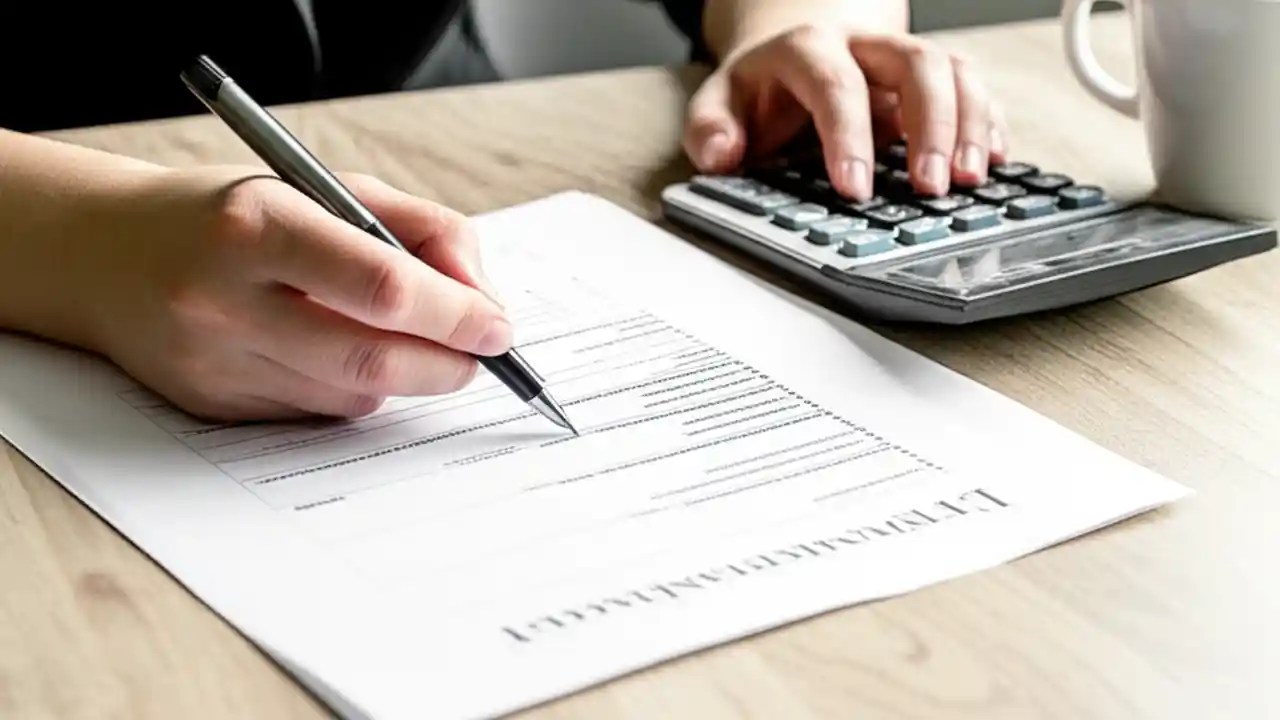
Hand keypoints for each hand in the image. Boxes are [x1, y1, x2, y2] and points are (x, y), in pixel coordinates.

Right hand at [84, 166, 507, 421]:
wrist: (104, 252)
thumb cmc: (231, 211)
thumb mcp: (323, 185)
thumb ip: (417, 229)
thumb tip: (481, 297)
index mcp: (257, 223)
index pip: (382, 285)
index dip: (456, 314)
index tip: (497, 326)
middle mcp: (226, 298)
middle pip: (373, 357)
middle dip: (448, 363)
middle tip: (479, 355)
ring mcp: (214, 361)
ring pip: (352, 393)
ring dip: (403, 374)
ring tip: (402, 338)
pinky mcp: (212, 404)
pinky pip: (317, 411)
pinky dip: (353, 387)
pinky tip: (334, 351)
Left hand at [683, 24, 1007, 199]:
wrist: (792, 55)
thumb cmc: (760, 91)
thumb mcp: (719, 104)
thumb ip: (711, 129)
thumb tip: (721, 154)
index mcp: (808, 49)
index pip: (835, 84)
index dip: (848, 135)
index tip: (854, 189)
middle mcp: (864, 45)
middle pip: (915, 63)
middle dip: (930, 126)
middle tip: (930, 188)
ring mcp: (903, 59)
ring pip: (954, 70)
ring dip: (971, 124)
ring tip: (972, 179)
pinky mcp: (933, 79)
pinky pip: (974, 86)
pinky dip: (990, 122)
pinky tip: (995, 161)